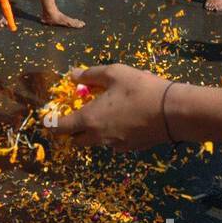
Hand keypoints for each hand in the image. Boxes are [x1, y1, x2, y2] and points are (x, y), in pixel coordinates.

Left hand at [48, 64, 172, 149]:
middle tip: (77, 114)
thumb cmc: (141, 89)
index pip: (60, 128)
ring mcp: (115, 145)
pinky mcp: (131, 148)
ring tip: (104, 112)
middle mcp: (98, 137)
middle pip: (76, 139)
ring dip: (93, 130)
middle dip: (72, 130)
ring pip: (95, 141)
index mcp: (89, 119)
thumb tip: (72, 75)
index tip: (47, 121)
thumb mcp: (114, 73)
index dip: (51, 125)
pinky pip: (113, 142)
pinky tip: (124, 118)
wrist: (174, 112)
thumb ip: (90, 74)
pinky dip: (111, 132)